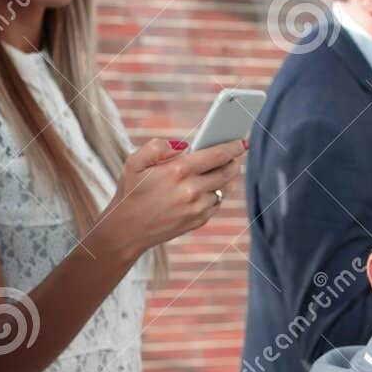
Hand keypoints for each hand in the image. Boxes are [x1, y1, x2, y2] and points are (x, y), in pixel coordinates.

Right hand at [98, 137, 245, 258]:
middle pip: (227, 172)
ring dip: (225, 179)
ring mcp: (197, 208)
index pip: (217, 155)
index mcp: (178, 171)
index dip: (233, 146)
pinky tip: (208, 189)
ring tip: (222, 170)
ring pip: (223, 189)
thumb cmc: (131, 192)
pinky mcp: (198, 221)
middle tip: (234, 156)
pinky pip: (216, 204)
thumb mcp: (134, 162)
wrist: (128, 230)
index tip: (242, 141)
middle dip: (233, 162)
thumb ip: (157, 147)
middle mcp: (191, 190)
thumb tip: (183, 146)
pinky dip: (215, 195)